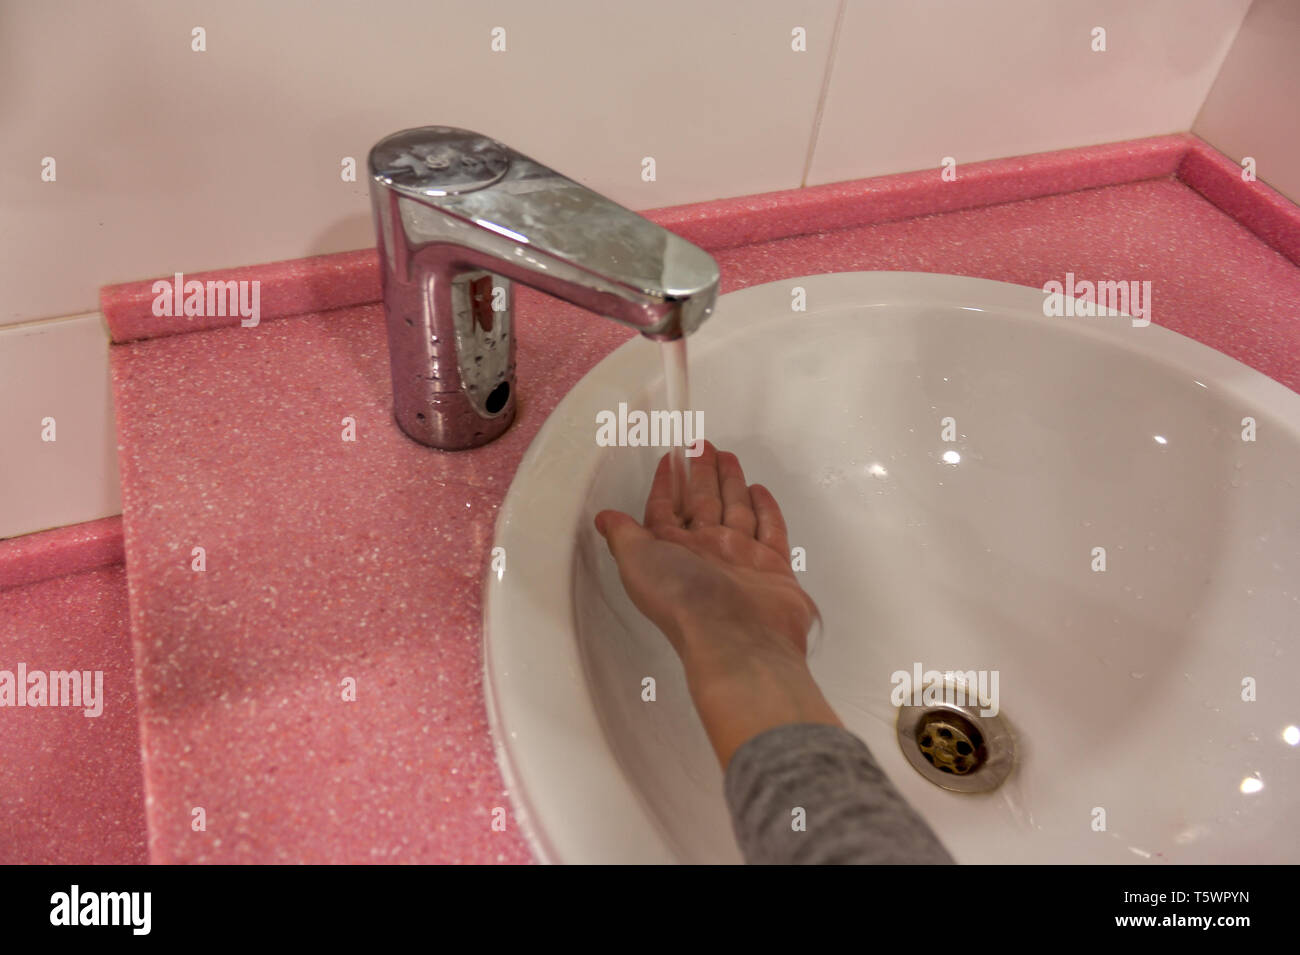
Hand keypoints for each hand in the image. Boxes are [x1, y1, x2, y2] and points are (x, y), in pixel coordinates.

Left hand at [595, 442, 840, 767]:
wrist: (739, 638)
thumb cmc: (685, 601)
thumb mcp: (637, 561)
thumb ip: (624, 536)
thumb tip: (603, 519)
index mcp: (671, 551)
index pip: (665, 508)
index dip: (666, 483)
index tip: (669, 458)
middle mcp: (705, 553)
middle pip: (702, 502)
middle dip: (700, 473)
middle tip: (703, 444)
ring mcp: (741, 559)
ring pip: (735, 509)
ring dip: (730, 483)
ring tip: (728, 457)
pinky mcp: (774, 567)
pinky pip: (770, 530)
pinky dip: (765, 509)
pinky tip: (759, 491)